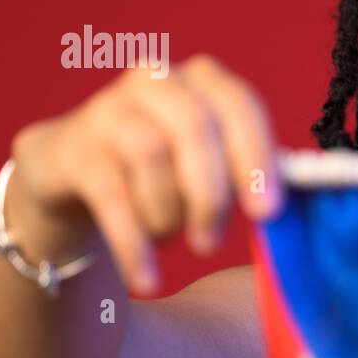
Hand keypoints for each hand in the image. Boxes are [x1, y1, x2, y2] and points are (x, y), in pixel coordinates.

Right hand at [6, 55, 281, 293]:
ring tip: (169, 238)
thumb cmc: (165, 170)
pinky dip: (133, 244)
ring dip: (168, 214)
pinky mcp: (75, 148)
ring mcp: (109, 109)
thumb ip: (248, 177)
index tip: (268, 213)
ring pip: (151, 156)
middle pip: (195, 129)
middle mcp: (156, 80)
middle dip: (211, 194)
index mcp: (203, 80)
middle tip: (211, 244)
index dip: (257, 158)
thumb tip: (282, 209)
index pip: (240, 105)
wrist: (74, 173)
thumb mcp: (209, 164)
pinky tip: (145, 278)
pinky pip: (111, 197)